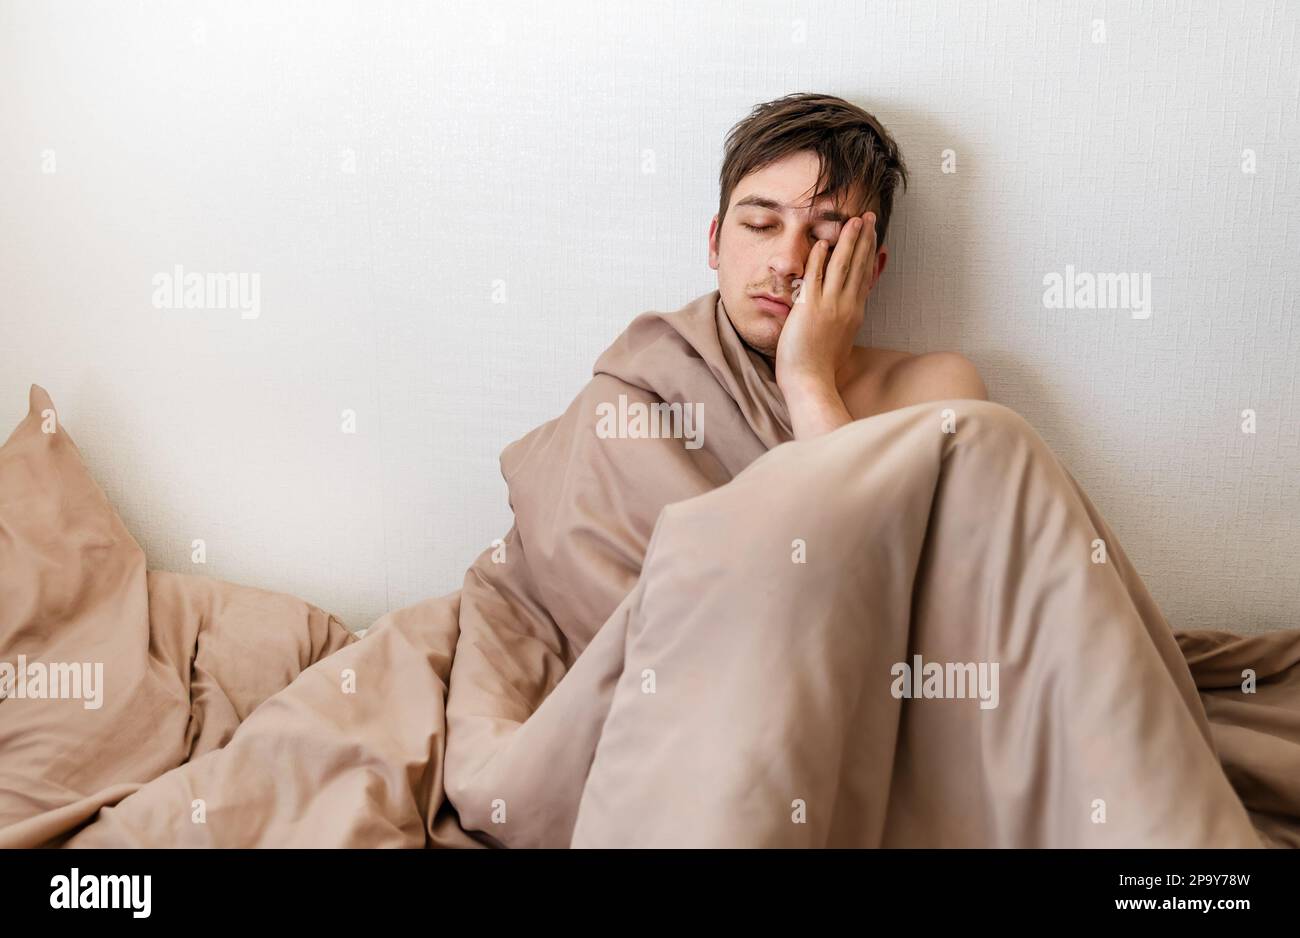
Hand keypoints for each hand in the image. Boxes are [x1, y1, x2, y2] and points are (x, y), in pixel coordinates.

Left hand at [775, 210, 878, 393]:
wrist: (811, 381)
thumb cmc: (821, 369)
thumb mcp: (842, 343)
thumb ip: (844, 325)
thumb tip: (847, 320)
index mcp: (855, 313)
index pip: (865, 276)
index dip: (870, 253)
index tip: (874, 236)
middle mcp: (847, 306)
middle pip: (858, 265)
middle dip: (864, 238)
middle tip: (869, 217)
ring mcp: (830, 305)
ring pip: (842, 266)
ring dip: (848, 240)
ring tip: (853, 221)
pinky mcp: (810, 307)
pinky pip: (816, 276)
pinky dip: (820, 258)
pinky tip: (822, 242)